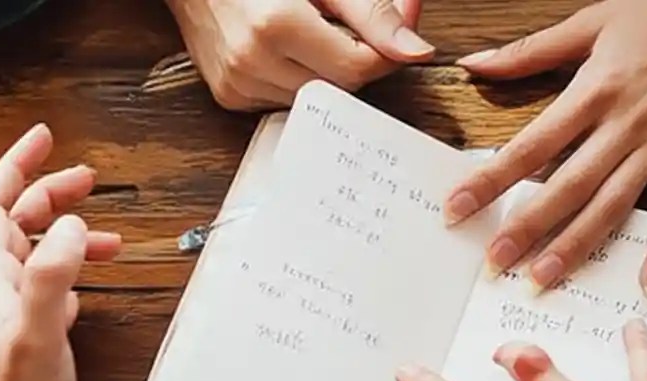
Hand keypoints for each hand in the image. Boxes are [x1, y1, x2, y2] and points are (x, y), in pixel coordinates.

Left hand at [0, 123, 120, 380]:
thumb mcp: (40, 335)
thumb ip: (53, 275)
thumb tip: (68, 225)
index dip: (15, 167)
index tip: (47, 138)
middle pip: (13, 227)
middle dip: (48, 196)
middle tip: (91, 180)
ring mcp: (5, 324)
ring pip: (33, 261)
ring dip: (65, 239)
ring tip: (110, 240)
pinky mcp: (21, 350)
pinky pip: (43, 295)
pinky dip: (67, 278)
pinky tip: (87, 290)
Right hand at [165, 0, 431, 109]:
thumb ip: (373, 14)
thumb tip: (417, 52)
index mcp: (275, 24)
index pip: (358, 68)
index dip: (384, 53)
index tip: (392, 32)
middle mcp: (251, 61)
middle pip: (339, 89)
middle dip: (355, 60)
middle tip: (346, 25)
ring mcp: (236, 84)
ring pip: (316, 98)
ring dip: (326, 72)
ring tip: (310, 31)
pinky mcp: (228, 96)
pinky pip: (284, 101)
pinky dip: (298, 80)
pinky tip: (285, 49)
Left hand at [445, 0, 646, 294]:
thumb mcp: (588, 22)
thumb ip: (528, 52)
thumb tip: (474, 64)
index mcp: (593, 91)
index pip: (531, 145)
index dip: (491, 179)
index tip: (457, 208)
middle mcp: (624, 125)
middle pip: (568, 185)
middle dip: (528, 226)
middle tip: (494, 262)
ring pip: (614, 205)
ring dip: (578, 246)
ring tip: (544, 278)